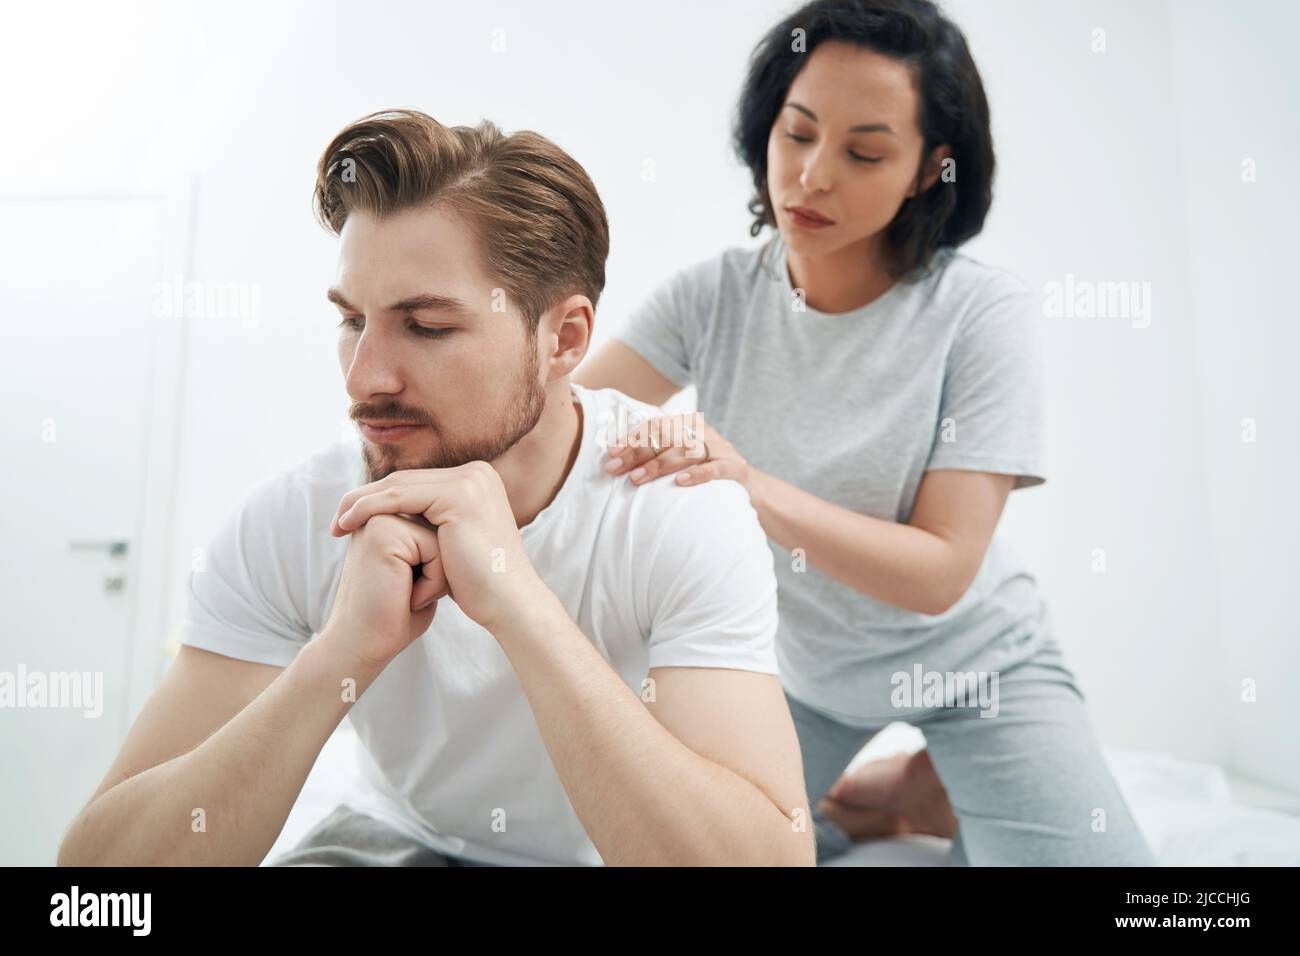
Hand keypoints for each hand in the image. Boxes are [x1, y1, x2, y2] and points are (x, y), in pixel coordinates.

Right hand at [321, 511, 447, 670]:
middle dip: (439, 569)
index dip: (439, 566)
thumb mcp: (418, 573)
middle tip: (407, 595)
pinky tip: (408, 598)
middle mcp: (378, 515)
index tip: (406, 590)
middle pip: (442, 530)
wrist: (361, 646)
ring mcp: (378, 520)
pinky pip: (436, 550)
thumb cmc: (392, 617)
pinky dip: (433, 583)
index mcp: (385, 521)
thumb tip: (460, 529)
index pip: (439, 529)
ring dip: (437, 577)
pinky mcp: (384, 534)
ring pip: (441, 539)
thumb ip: (432, 546)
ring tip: (407, 595)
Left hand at [330, 460, 549, 632]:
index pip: (416, 482)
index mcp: (478, 479)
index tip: (350, 518)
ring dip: (361, 502)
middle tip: (336, 519)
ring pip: (399, 486)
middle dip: (365, 498)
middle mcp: (477, 473)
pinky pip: (400, 498)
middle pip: (405, 480)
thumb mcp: (453, 543)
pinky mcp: (459, 495)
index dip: (379, 497)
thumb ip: (434, 522)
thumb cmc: (480, 584)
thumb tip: (402, 518)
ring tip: (337, 523)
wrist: (509, 603)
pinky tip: (349, 522)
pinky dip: (370, 508)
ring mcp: (470, 481)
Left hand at [604, 412, 751, 493]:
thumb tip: (614, 454)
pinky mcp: (734, 468)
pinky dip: (697, 475)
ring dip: (658, 465)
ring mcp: (720, 449)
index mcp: (688, 424)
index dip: (632, 437)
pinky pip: (714, 469)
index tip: (610, 452)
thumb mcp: (682, 457)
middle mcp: (703, 432)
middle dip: (637, 452)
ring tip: (636, 478)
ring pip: (686, 452)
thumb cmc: (704, 472)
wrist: (749, 487)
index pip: (656, 426)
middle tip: (614, 468)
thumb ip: (657, 451)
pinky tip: (680, 482)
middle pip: (666, 437)